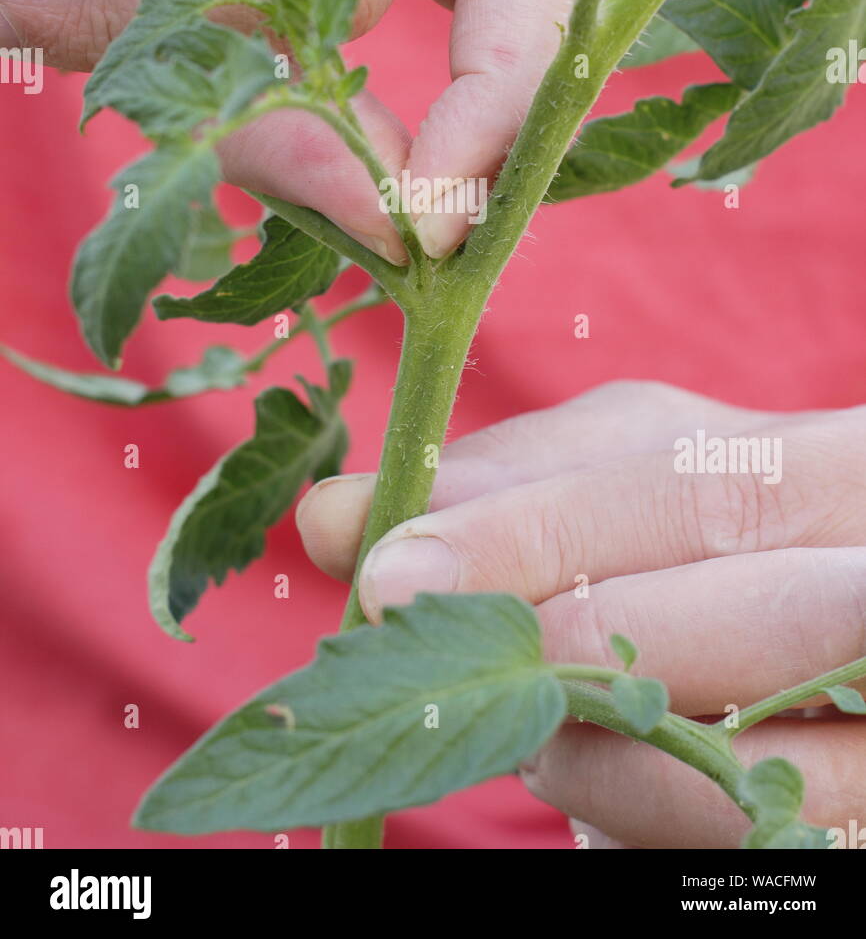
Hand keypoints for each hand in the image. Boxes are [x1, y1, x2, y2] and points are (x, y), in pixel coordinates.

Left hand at [296, 380, 865, 846]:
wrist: (801, 613)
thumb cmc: (695, 524)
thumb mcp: (617, 471)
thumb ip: (497, 482)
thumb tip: (335, 517)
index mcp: (841, 466)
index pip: (705, 491)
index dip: (543, 534)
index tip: (393, 570)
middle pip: (757, 624)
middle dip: (569, 643)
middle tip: (433, 652)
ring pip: (754, 764)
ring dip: (592, 743)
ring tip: (511, 706)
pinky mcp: (864, 809)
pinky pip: (743, 842)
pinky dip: (631, 807)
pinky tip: (574, 758)